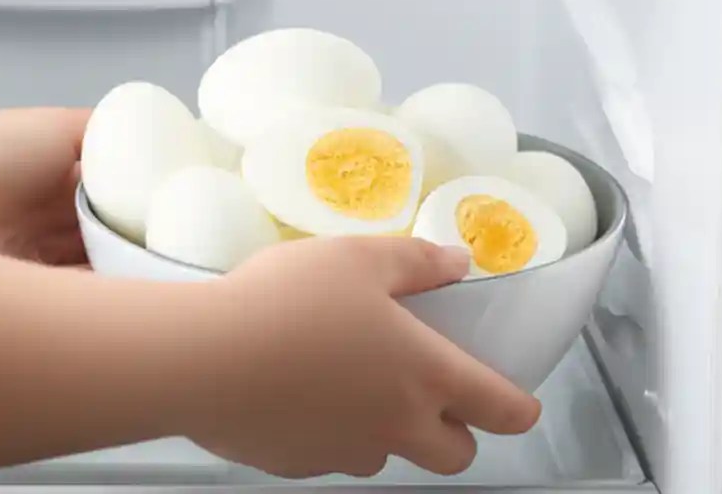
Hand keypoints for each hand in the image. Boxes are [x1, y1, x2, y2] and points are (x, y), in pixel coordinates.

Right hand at [183, 237, 540, 479]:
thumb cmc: (286, 300)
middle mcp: (397, 426)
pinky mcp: (301, 465)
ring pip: (388, 455)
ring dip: (384, 429)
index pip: (503, 410)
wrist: (201, 359)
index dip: (519, 406)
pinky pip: (331, 454)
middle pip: (456, 456)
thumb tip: (458, 263)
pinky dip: (327, 431)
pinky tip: (294, 393)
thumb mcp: (356, 256)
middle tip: (426, 392)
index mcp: (426, 374)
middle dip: (455, 432)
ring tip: (343, 381)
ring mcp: (347, 453)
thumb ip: (416, 260)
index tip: (513, 398)